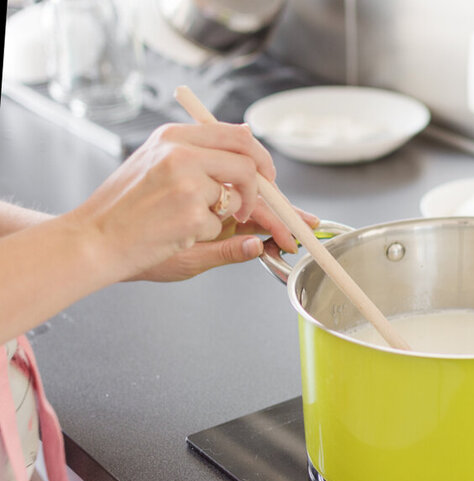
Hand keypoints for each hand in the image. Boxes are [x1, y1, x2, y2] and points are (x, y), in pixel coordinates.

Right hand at [70, 122, 316, 281]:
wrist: (92, 238)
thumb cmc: (123, 208)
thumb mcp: (157, 164)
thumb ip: (202, 153)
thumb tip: (248, 134)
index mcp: (173, 136)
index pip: (235, 134)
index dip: (259, 156)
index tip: (266, 174)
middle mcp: (181, 152)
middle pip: (247, 161)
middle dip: (260, 186)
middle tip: (252, 206)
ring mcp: (187, 182)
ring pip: (235, 195)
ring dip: (223, 214)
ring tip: (187, 220)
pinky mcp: (191, 213)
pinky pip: (218, 225)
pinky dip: (203, 234)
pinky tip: (173, 233)